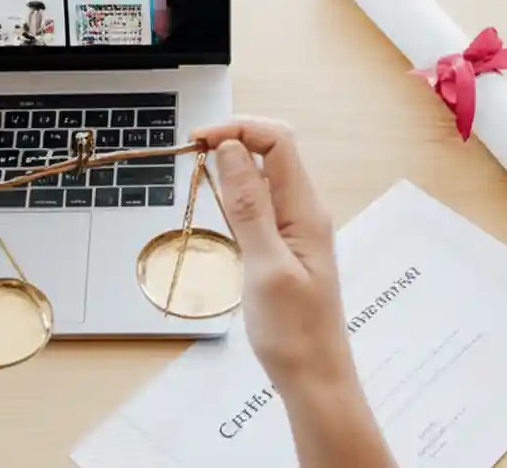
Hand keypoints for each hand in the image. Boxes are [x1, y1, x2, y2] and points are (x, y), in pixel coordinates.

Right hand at [193, 119, 352, 391]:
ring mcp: (295, 228)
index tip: (198, 140)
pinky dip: (236, 193)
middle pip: (273, 150)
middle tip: (192, 153)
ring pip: (265, 175)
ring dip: (232, 165)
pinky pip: (261, 203)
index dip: (239, 128)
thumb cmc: (294, 332)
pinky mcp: (284, 245)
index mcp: (305, 211)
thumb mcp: (265, 266)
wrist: (314, 378)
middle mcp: (304, 211)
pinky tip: (218, 205)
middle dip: (233, 139)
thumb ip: (248, 206)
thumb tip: (231, 149)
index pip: (278, 140)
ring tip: (198, 173)